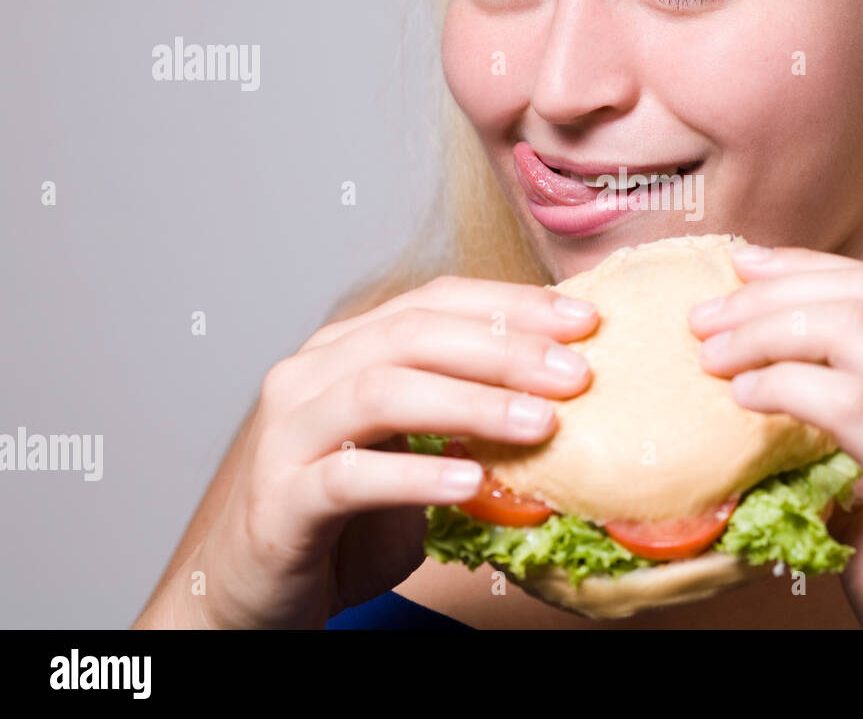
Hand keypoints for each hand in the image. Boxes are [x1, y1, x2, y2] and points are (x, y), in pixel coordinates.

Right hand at [174, 276, 597, 627]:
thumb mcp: (412, 453)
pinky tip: (471, 483)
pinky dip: (416, 475)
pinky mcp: (279, 500)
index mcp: (348, 349)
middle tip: (576, 372)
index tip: (585, 321)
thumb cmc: (340, 518)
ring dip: (472, 404)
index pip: (436, 301)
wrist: (247, 592)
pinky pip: (349, 477)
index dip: (512, 304)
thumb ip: (463, 421)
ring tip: (542, 423)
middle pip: (414, 334)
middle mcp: (311, 375)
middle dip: (504, 348)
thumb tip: (560, 402)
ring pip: (382, 391)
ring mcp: (288, 434)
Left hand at [689, 244, 862, 628]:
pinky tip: (743, 398)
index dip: (805, 268)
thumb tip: (765, 382)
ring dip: (766, 330)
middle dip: (773, 290)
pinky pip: (849, 403)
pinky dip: (786, 386)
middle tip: (707, 313)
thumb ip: (850, 421)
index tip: (741, 268)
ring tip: (711, 352)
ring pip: (854, 331)